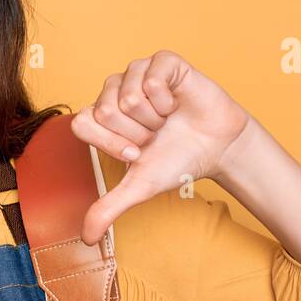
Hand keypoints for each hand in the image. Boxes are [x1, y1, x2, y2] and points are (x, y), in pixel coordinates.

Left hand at [72, 49, 251, 245]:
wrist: (217, 148)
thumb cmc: (176, 161)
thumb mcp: (138, 187)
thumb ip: (109, 208)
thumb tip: (88, 240)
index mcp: (100, 115)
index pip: (83, 123)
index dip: (111, 143)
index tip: (137, 153)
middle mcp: (114, 90)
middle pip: (106, 110)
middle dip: (137, 132)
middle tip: (155, 136)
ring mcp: (137, 72)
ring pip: (127, 94)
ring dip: (153, 117)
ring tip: (166, 120)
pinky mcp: (163, 61)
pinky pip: (152, 77)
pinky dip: (167, 99)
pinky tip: (177, 104)